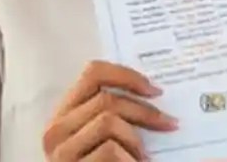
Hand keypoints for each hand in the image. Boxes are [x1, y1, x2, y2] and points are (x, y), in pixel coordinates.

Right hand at [41, 60, 177, 160]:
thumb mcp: (104, 140)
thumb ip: (116, 117)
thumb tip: (154, 92)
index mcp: (65, 115)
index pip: (92, 74)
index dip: (126, 75)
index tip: (155, 91)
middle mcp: (56, 129)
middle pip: (106, 98)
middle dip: (145, 111)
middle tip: (170, 124)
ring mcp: (61, 151)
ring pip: (108, 120)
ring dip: (136, 141)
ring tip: (143, 158)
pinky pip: (110, 149)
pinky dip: (131, 159)